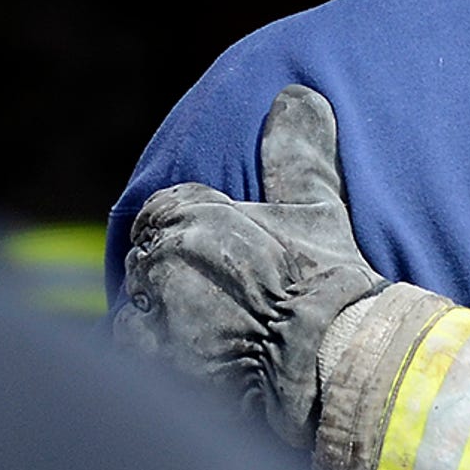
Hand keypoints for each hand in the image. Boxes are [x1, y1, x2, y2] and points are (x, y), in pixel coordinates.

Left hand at [114, 85, 385, 442]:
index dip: (188, 238)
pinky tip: (192, 375)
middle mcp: (163, 258)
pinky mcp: (151, 366)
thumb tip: (297, 94)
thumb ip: (296, 152)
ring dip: (159, 327)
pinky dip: (156, 366)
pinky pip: (137, 358)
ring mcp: (154, 314)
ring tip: (205, 346)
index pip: (162, 214)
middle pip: (147, 265)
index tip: (216, 264)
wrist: (333, 361)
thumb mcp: (318, 208)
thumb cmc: (328, 282)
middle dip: (172, 285)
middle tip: (219, 311)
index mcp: (193, 213)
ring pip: (136, 313)